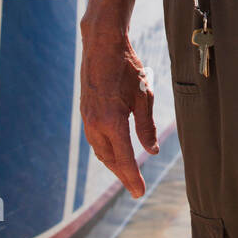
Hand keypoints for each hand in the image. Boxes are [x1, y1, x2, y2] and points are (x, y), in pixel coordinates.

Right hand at [79, 24, 158, 198]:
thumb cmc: (127, 67)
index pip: (125, 159)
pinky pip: (94, 138)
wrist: (101, 45)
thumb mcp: (144, 95)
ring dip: (113, 163)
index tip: (139, 193)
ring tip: (126, 172)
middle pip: (110, 159)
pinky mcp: (85, 112)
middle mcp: (96, 123)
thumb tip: (152, 151)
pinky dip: (105, 149)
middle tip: (135, 187)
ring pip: (100, 150)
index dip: (133, 178)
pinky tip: (114, 150)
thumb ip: (147, 126)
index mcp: (112, 121)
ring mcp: (87, 118)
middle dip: (123, 174)